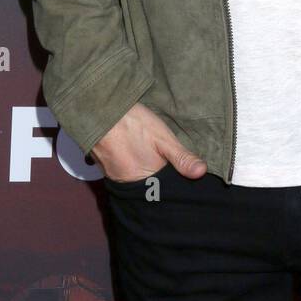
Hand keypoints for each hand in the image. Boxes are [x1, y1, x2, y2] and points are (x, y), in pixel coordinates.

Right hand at [89, 102, 207, 182]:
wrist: (98, 109)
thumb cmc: (132, 123)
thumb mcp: (162, 138)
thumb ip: (181, 157)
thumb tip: (201, 173)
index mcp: (145, 180)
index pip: (164, 191)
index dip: (173, 183)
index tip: (180, 175)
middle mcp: (127, 184)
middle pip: (149, 187)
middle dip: (159, 179)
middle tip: (163, 161)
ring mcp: (114, 176)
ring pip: (136, 180)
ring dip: (144, 172)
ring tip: (150, 157)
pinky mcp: (105, 168)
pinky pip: (123, 172)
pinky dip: (131, 166)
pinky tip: (136, 153)